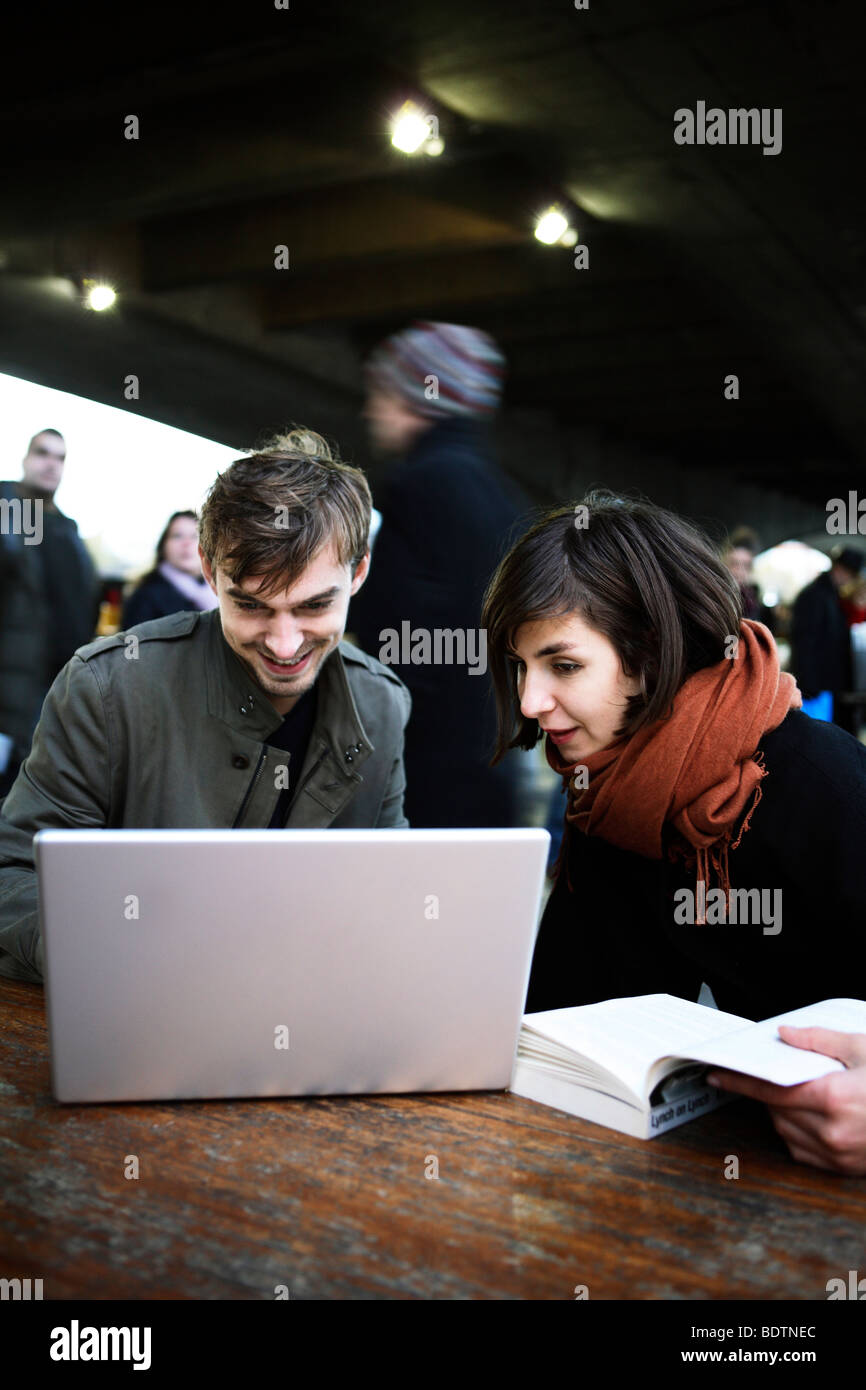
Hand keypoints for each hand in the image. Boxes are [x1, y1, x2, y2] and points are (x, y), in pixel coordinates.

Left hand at [706, 1026, 865, 1175]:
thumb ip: (819, 1040)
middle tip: (772, 1074)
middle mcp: (832, 1132)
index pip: (771, 1090)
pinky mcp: (844, 1170)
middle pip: (776, 1111)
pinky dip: (799, 1133)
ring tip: (805, 1093)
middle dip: (769, 1091)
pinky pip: (803, 1152)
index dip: (740, 1081)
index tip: (717, 1074)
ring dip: (783, 1113)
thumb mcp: (863, 1048)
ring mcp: (838, 1156)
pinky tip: (814, 1116)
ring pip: (786, 1132)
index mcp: (834, 1099)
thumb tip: (786, 1034)